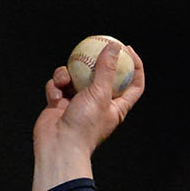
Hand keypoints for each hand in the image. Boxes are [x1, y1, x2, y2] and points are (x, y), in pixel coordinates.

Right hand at [31, 41, 145, 190]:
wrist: (58, 146)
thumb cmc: (83, 126)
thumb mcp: (100, 94)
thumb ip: (107, 70)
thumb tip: (114, 47)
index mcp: (116, 106)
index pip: (133, 84)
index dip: (135, 66)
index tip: (127, 48)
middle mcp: (99, 104)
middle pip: (102, 75)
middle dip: (96, 61)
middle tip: (95, 44)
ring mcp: (78, 103)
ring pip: (74, 76)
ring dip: (66, 74)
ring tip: (64, 81)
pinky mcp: (60, 103)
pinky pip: (58, 85)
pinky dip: (55, 88)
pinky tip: (55, 97)